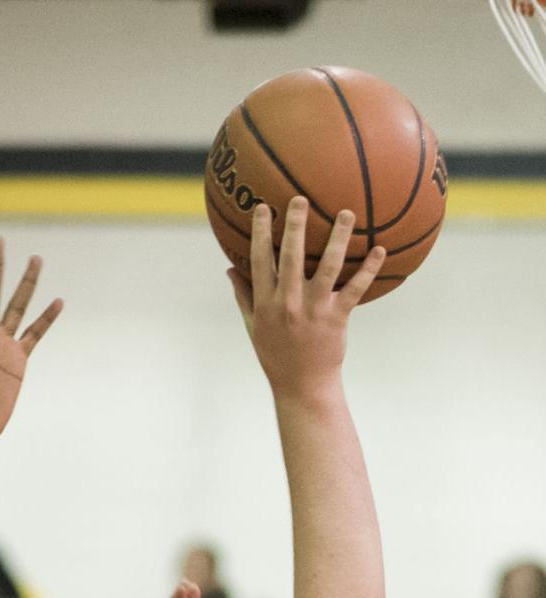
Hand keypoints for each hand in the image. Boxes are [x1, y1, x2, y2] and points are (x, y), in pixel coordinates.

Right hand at [228, 197, 385, 398]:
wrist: (301, 385)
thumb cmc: (276, 355)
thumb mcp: (253, 327)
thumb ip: (243, 295)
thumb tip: (230, 269)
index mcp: (266, 303)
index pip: (260, 261)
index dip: (261, 233)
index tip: (263, 208)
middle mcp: (288, 303)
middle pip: (292, 257)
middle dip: (295, 226)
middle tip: (301, 198)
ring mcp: (313, 310)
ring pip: (328, 266)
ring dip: (338, 238)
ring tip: (346, 213)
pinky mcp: (336, 318)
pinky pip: (355, 289)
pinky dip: (368, 269)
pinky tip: (380, 249)